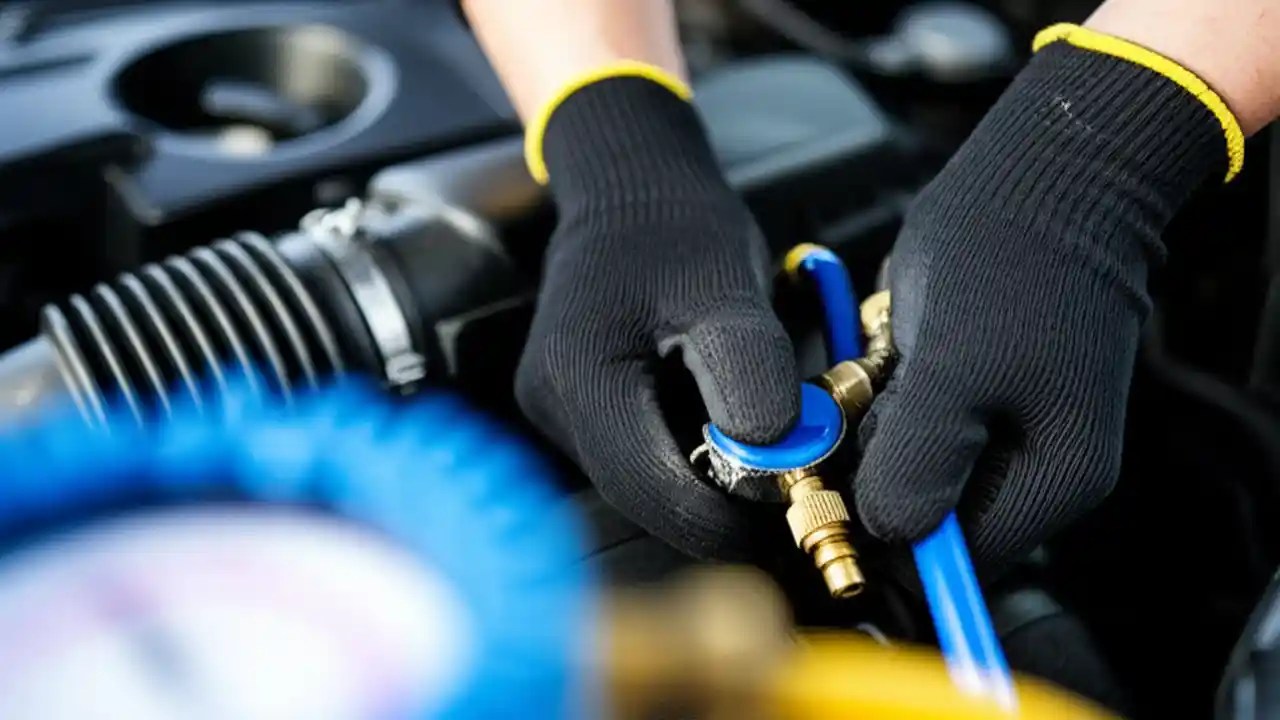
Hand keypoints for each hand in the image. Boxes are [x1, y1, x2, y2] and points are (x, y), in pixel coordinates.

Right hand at [515, 76, 799, 559]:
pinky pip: (632, 457)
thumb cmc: (679, 228)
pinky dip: (682, 457)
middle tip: (790, 488)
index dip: (724, 520)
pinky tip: (720, 423)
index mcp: (581, 379)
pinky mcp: (569, 408)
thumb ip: (752, 375)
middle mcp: (551, 406)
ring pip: (637, 484)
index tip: (790, 513)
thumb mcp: (728, 291)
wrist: (630, 184)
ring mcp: (553, 410)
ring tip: (763, 450)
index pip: (650, 492)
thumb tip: (778, 462)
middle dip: (718, 505)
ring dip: (702, 483)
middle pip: (641, 498)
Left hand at [852, 35, 1232, 567]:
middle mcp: (1031, 470)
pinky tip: (889, 352)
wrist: (1041, 171)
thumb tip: (885, 533)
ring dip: (871, 431)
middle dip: (873, 473)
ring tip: (884, 368)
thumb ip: (917, 463)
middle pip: (923, 519)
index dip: (882, 537)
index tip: (834, 488)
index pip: (949, 564)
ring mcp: (1001, 431)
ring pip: (904, 469)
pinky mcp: (972, 394)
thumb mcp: (954, 370)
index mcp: (1048, 482)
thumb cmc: (1010, 258)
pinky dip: (881, 396)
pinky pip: (905, 422)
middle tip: (859, 407)